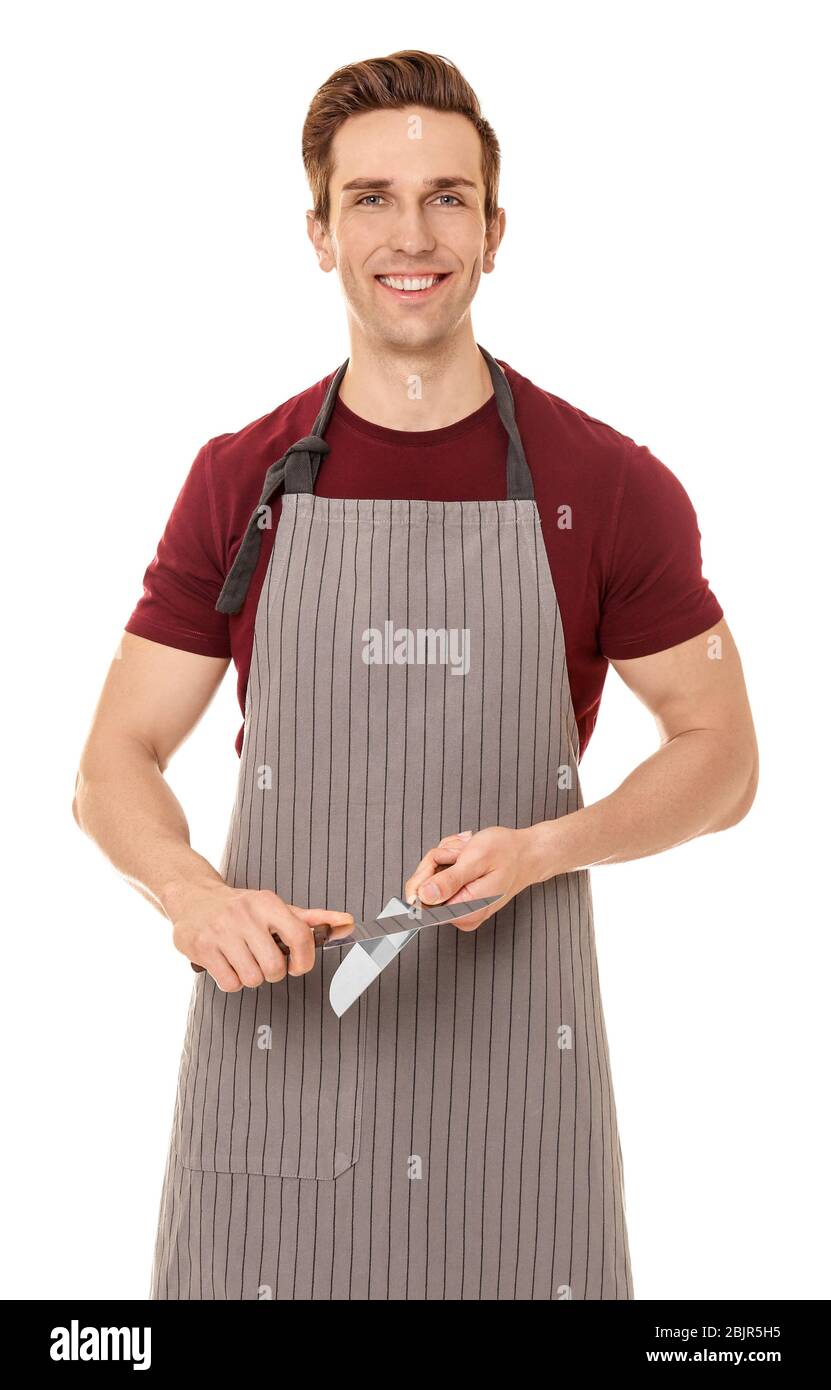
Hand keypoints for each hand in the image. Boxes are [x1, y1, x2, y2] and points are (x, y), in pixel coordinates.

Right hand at [168, 882, 353, 990]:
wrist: (193, 896)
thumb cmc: (241, 907)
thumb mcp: (277, 908)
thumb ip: (313, 919)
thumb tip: (347, 923)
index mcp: (267, 903)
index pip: (300, 936)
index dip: (304, 960)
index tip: (298, 966)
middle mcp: (245, 914)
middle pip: (274, 967)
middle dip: (273, 973)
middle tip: (264, 962)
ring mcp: (222, 931)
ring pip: (252, 978)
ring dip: (250, 977)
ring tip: (243, 961)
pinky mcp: (202, 947)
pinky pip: (229, 983)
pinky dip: (232, 981)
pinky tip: (227, 965)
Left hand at [403, 826, 537, 930]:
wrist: (527, 854)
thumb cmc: (507, 853)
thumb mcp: (476, 859)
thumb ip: (449, 881)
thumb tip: (423, 896)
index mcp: (464, 910)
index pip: (422, 901)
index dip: (425, 875)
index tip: (446, 859)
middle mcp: (461, 916)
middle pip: (424, 888)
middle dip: (438, 860)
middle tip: (461, 850)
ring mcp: (460, 909)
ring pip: (431, 879)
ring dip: (446, 857)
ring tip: (468, 851)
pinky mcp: (460, 900)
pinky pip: (441, 878)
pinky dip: (450, 860)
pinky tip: (467, 854)